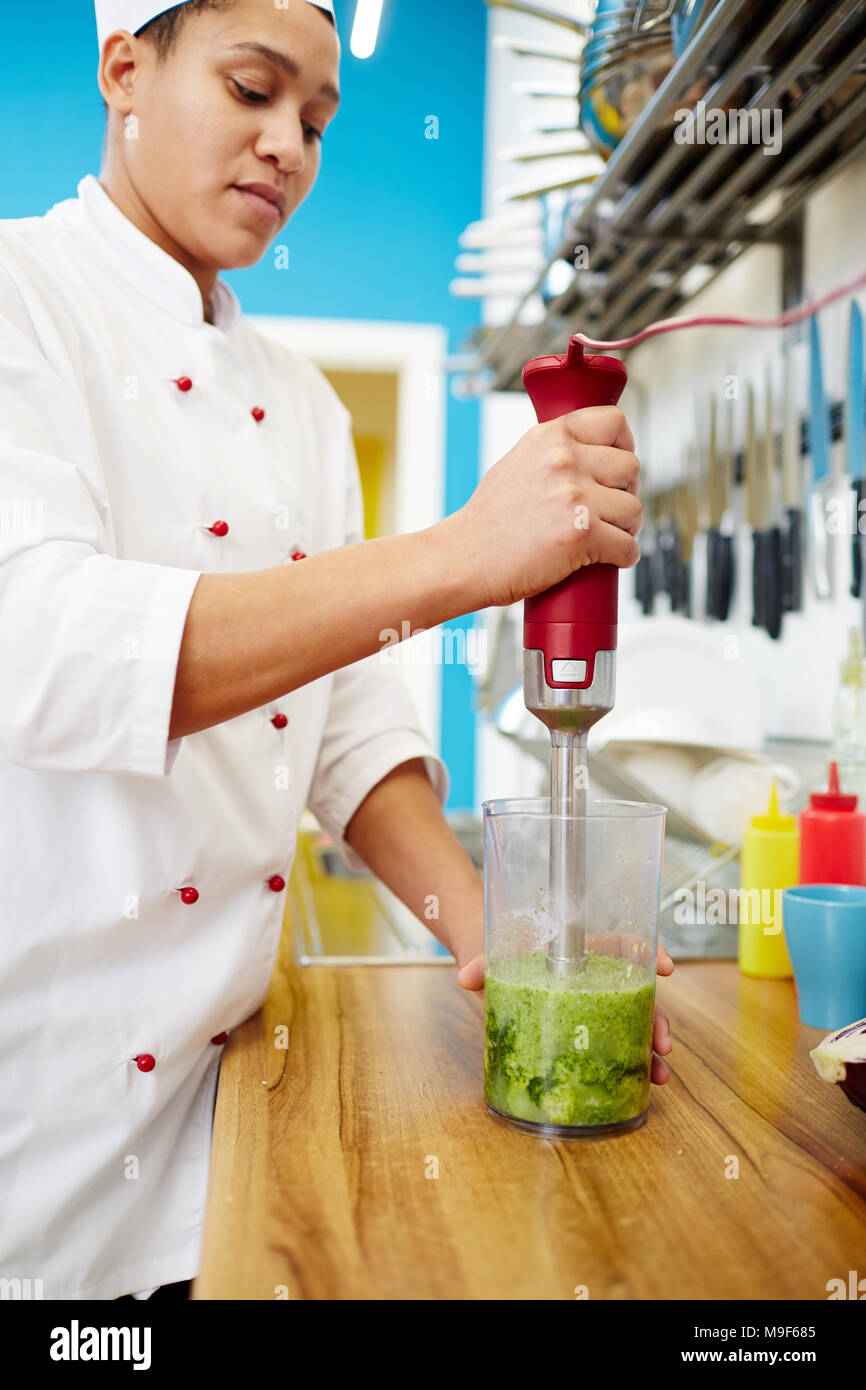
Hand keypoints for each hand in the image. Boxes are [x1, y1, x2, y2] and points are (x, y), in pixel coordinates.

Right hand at [438, 405, 641, 610]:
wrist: (464, 558)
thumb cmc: (487, 522)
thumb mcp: (517, 463)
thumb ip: (552, 454)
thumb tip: (588, 457)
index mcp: (550, 437)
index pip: (614, 422)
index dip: (625, 446)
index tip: (619, 467)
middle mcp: (564, 460)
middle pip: (630, 468)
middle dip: (626, 492)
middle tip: (611, 511)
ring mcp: (574, 497)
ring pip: (633, 509)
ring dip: (626, 527)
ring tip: (608, 536)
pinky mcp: (581, 534)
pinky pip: (627, 546)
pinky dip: (624, 556)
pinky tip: (610, 558)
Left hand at [457, 940, 673, 1087]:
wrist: (485, 963)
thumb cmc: (496, 950)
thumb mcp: (488, 954)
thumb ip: (479, 963)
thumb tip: (466, 976)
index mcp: (576, 950)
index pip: (620, 944)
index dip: (647, 952)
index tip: (667, 967)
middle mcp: (592, 976)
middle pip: (635, 992)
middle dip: (655, 1017)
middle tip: (662, 1044)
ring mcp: (589, 1003)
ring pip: (631, 1021)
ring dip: (648, 1048)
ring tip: (658, 1075)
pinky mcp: (580, 1028)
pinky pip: (612, 1042)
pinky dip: (629, 1062)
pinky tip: (639, 1085)